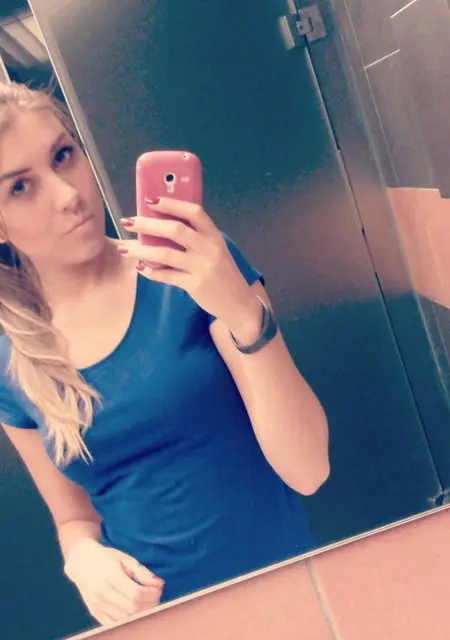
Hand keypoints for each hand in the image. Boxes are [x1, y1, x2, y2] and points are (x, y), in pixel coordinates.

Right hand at [64, 539, 163, 625]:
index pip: (136, 594)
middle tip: (155, 596)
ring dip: (141, 614)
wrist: (81, 563)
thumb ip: (142, 572)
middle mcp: (103, 594)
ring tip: (147, 603)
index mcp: (111, 577)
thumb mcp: (125, 559)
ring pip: (125, 619)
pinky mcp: (95, 613)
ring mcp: (98, 606)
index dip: (151, 594)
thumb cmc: (106, 558)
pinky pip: (115, 624)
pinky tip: (135, 610)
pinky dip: (129, 620)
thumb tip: (159, 584)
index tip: (158, 588)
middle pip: (132, 609)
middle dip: (150, 604)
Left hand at [118, 197, 261, 337]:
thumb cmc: (222, 273)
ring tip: (125, 248)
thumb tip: (161, 225)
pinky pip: (167, 276)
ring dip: (142, 250)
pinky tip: (140, 268)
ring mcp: (203, 267)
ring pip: (166, 254)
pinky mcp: (196, 285)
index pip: (194, 212)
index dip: (172, 204)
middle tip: (128, 221)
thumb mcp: (215, 250)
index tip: (150, 200)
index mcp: (214, 235)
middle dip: (148, 224)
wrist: (239, 303)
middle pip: (175, 230)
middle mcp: (209, 248)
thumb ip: (196, 238)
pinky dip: (151, 272)